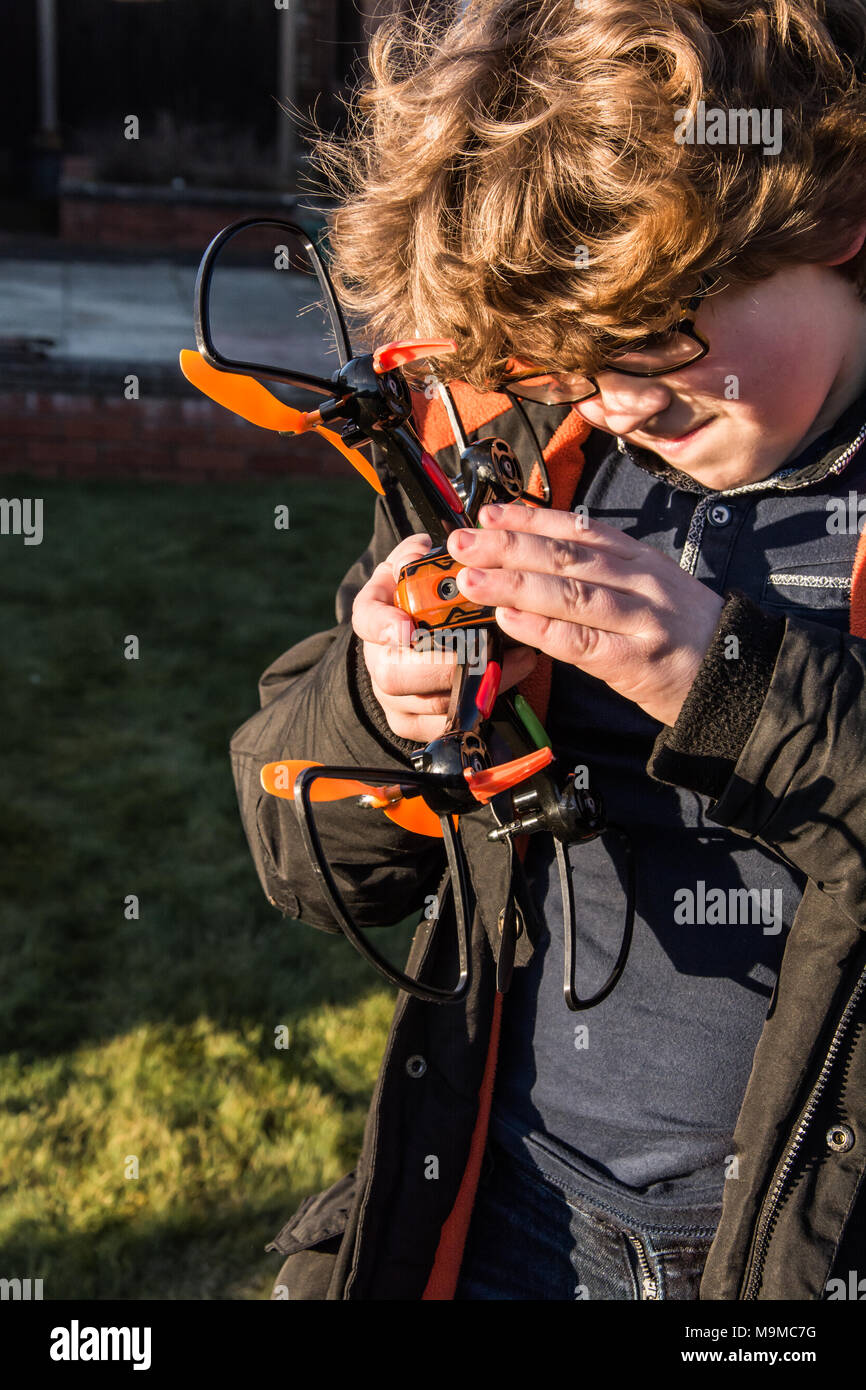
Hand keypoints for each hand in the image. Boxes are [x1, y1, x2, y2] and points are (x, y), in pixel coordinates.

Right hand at [351, 532, 538, 741]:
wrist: (418, 635)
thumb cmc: (420, 596)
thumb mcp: (415, 567)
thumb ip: (417, 556)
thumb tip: (421, 553)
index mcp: (374, 614)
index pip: (367, 620)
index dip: (384, 626)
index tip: (407, 627)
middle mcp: (377, 660)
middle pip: (395, 675)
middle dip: (443, 666)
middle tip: (485, 649)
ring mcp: (392, 696)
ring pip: (427, 703)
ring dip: (474, 684)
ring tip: (513, 659)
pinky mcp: (410, 722)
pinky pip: (440, 726)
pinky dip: (473, 709)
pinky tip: (500, 683)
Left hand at [445, 503, 724, 726]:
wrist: (737, 679)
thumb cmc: (682, 637)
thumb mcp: (648, 590)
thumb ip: (602, 574)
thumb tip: (538, 562)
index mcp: (638, 559)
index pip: (578, 529)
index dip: (530, 519)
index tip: (488, 514)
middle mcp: (639, 581)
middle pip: (565, 556)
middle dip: (507, 546)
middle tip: (462, 542)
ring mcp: (639, 619)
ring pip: (570, 593)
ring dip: (514, 583)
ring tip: (471, 578)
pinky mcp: (636, 661)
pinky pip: (581, 641)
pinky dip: (541, 629)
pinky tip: (508, 619)